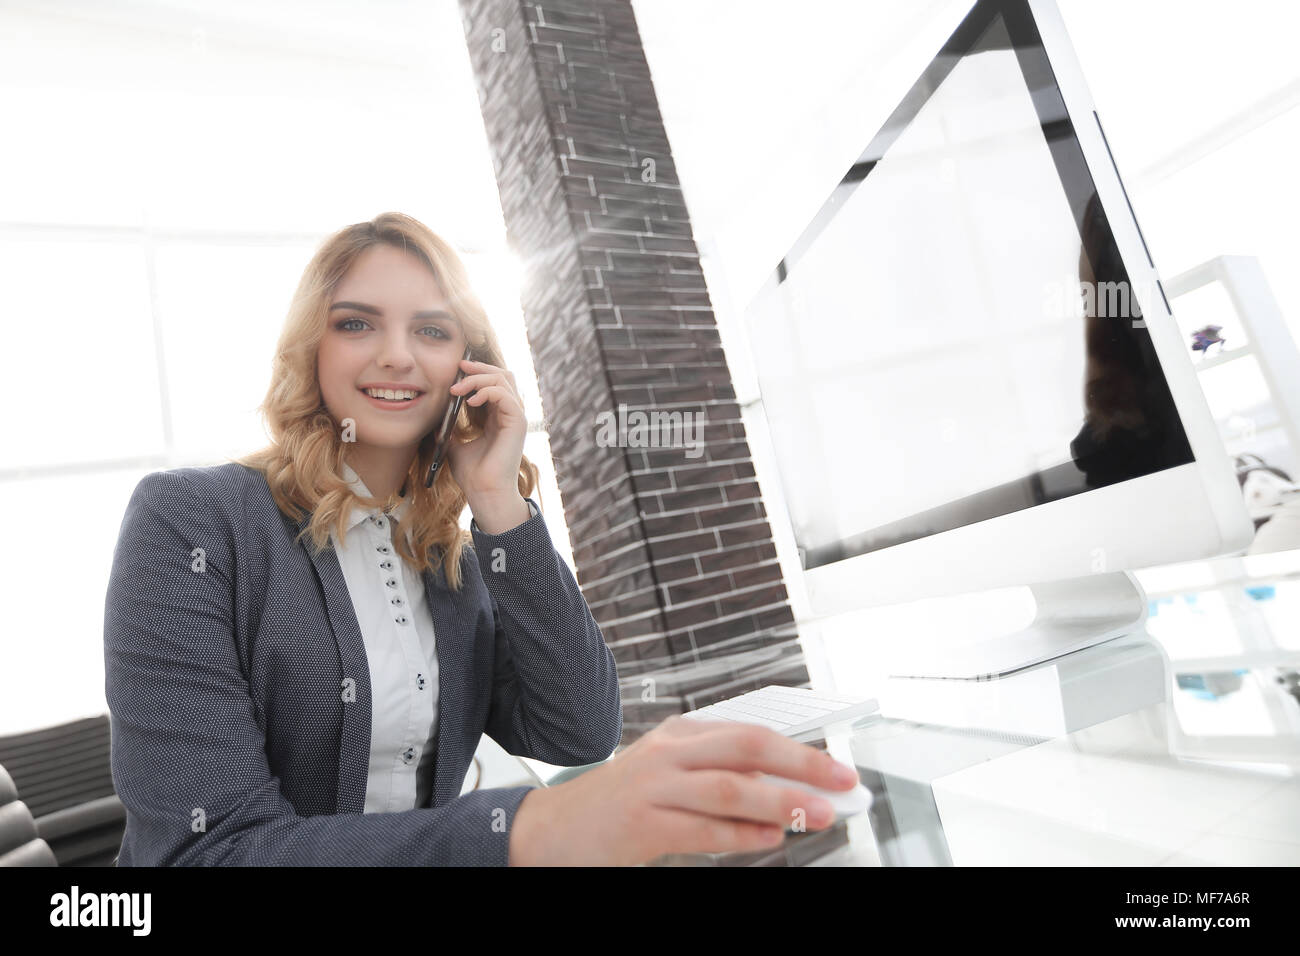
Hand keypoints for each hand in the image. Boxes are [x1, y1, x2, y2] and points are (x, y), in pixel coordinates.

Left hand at [444, 359, 526, 503]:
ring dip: (478, 378)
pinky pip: (504, 395)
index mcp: (498, 417)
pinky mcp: (518, 423)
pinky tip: (469, 401)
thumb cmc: (472, 474)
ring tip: (458, 388)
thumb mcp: (455, 445)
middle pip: (502, 374)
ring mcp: (516, 417)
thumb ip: (450, 429)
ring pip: (504, 379)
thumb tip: (435, 418)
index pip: (494, 382)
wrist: (483, 492)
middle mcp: (510, 414)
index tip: (457, 369)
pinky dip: (486, 392)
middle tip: (459, 366)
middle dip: (479, 367)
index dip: (477, 371)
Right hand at [508, 715, 860, 865]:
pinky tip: (769, 838)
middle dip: (801, 763)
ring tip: (817, 815)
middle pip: (745, 747)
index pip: (749, 732)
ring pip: (728, 787)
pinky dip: (740, 835)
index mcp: (679, 734)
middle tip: (842, 782)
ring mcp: (652, 786)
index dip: (799, 748)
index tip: (836, 767)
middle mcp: (667, 752)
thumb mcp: (671, 777)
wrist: (552, 831)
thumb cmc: (621, 804)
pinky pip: (700, 828)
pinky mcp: (640, 824)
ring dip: (780, 801)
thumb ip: (721, 779)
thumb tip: (787, 791)